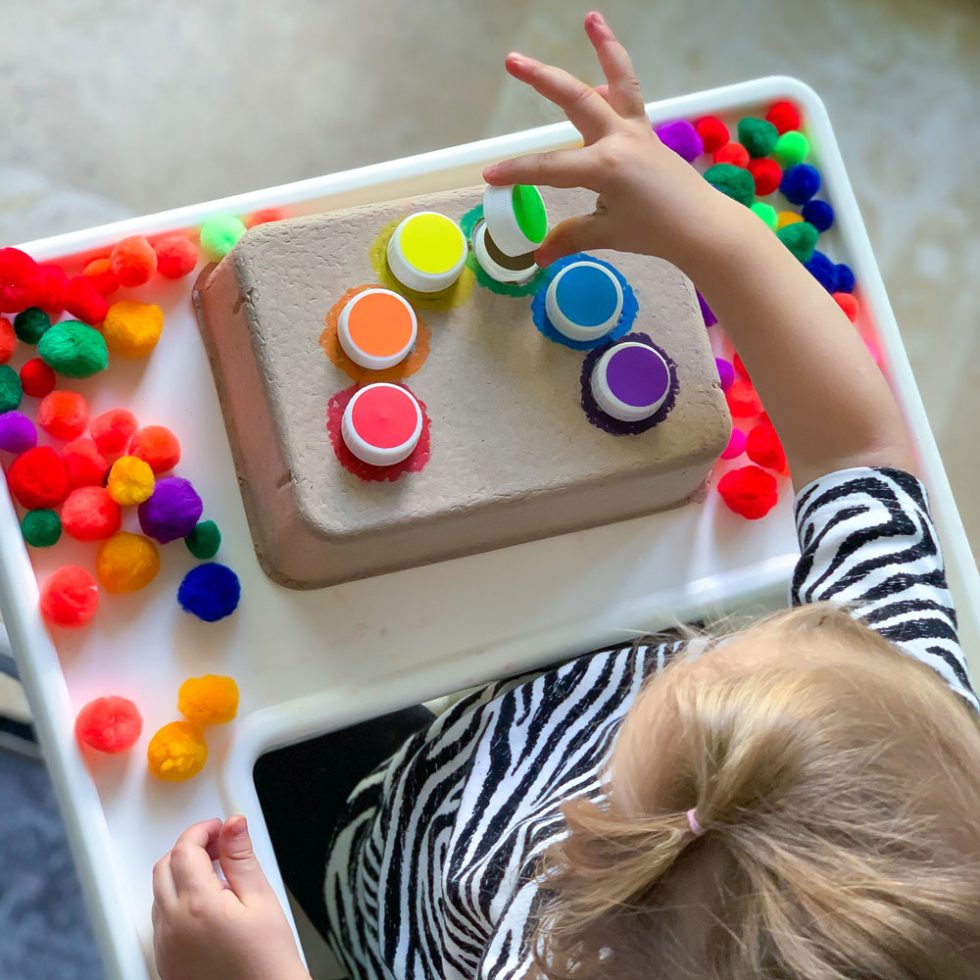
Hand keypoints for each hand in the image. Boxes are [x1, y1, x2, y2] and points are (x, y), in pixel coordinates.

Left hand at [152, 816, 310, 979]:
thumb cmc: (267, 960)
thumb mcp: (261, 898)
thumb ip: (241, 856)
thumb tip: (233, 824)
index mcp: (198, 905)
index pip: (184, 849)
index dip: (202, 830)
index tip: (219, 828)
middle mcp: (173, 926)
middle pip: (164, 867)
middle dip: (188, 849)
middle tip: (218, 846)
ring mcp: (165, 947)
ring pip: (159, 893)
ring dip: (181, 875)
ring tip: (218, 877)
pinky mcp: (165, 963)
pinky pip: (160, 920)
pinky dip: (177, 902)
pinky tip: (208, 906)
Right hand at [483, 10, 723, 269]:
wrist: (702, 227)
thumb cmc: (656, 233)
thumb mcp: (608, 235)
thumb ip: (571, 237)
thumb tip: (538, 254)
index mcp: (604, 168)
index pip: (550, 167)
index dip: (518, 172)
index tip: (491, 175)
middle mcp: (619, 139)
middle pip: (576, 101)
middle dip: (542, 80)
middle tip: (512, 61)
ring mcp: (636, 131)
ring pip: (617, 81)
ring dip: (604, 48)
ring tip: (591, 18)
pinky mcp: (648, 132)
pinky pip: (630, 97)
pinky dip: (618, 75)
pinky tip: (606, 56)